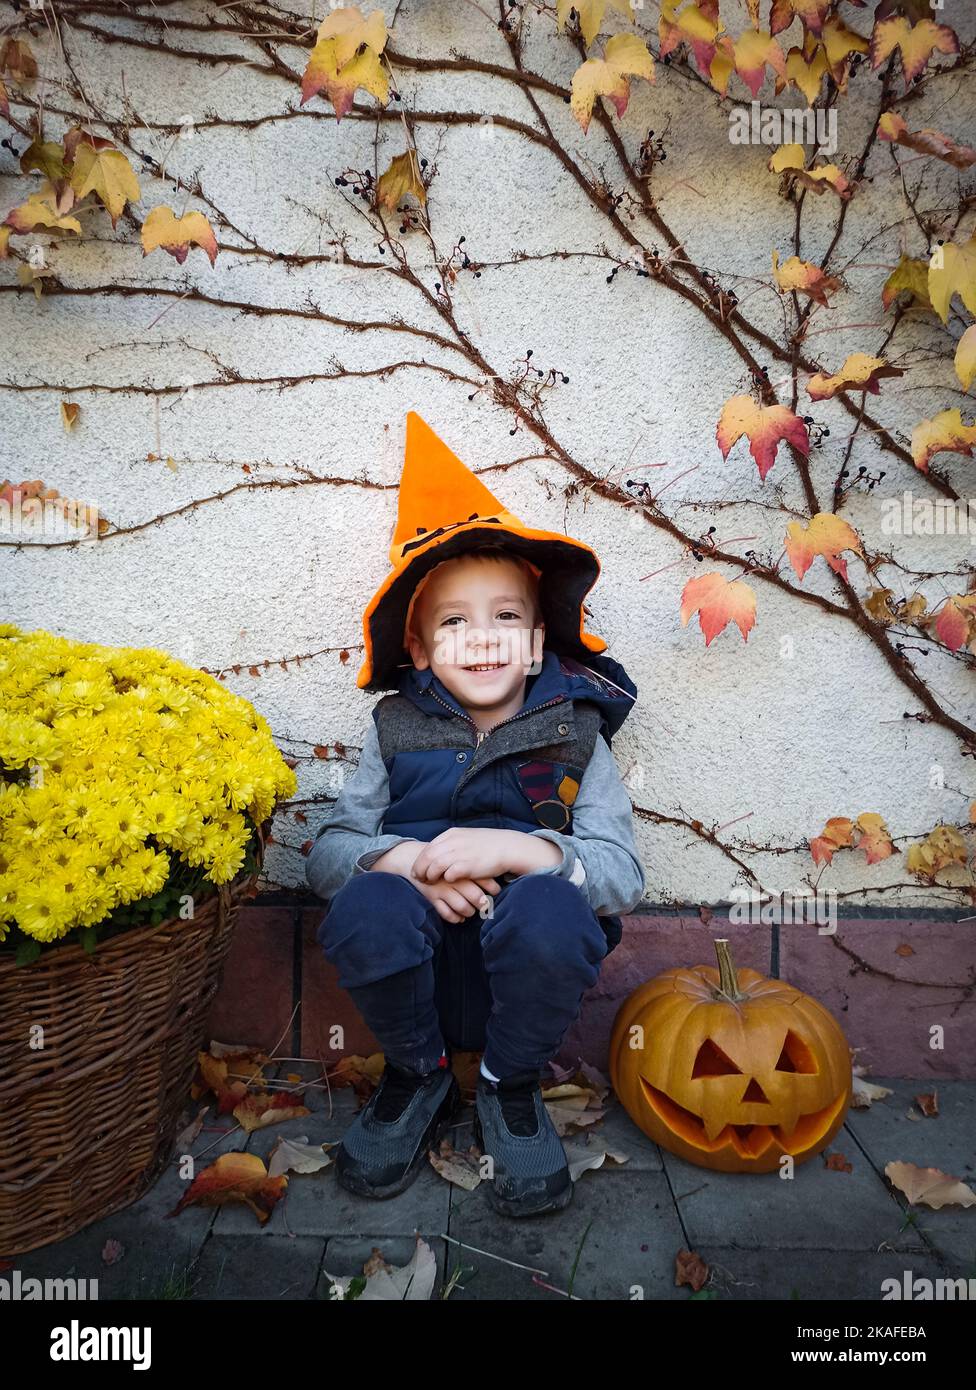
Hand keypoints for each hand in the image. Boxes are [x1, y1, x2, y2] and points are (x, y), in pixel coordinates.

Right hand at [369, 839, 499, 923]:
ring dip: (469, 912)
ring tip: (471, 911)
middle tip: (485, 906)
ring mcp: (441, 888)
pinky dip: (455, 918)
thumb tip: (495, 870)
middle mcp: (452, 878)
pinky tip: (460, 917)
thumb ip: (472, 862)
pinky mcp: (432, 897)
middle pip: (474, 895)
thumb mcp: (455, 855)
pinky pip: (446, 913)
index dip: (492, 888)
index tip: (495, 892)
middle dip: (482, 903)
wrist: (413, 858)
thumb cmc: (441, 859)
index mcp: (461, 866)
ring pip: (461, 906)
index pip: (482, 878)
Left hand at [411, 827, 560, 883]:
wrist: (507, 847)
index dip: (420, 859)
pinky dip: (445, 880)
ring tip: (429, 882)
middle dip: (420, 868)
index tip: (418, 868)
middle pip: (427, 856)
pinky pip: (448, 875)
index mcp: (452, 834)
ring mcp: (459, 854)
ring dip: (429, 876)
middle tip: (418, 878)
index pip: (428, 847)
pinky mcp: (466, 866)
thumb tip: (440, 851)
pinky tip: (447, 883)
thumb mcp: (467, 837)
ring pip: (434, 866)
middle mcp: (453, 842)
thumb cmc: (488, 844)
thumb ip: (453, 842)